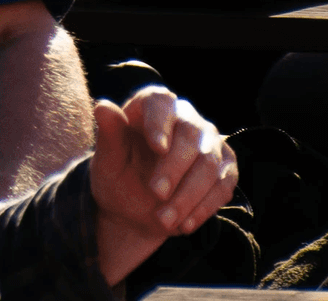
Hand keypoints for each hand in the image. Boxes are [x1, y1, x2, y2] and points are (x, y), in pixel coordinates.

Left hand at [88, 88, 237, 286]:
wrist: (135, 210)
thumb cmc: (119, 175)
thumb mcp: (108, 160)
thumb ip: (108, 134)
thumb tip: (102, 106)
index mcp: (153, 105)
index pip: (161, 102)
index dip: (161, 123)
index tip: (157, 147)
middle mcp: (186, 117)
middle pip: (189, 135)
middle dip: (174, 168)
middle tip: (155, 193)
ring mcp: (209, 142)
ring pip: (209, 164)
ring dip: (187, 195)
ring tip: (164, 220)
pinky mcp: (225, 169)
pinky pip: (222, 186)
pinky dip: (204, 207)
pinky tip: (184, 224)